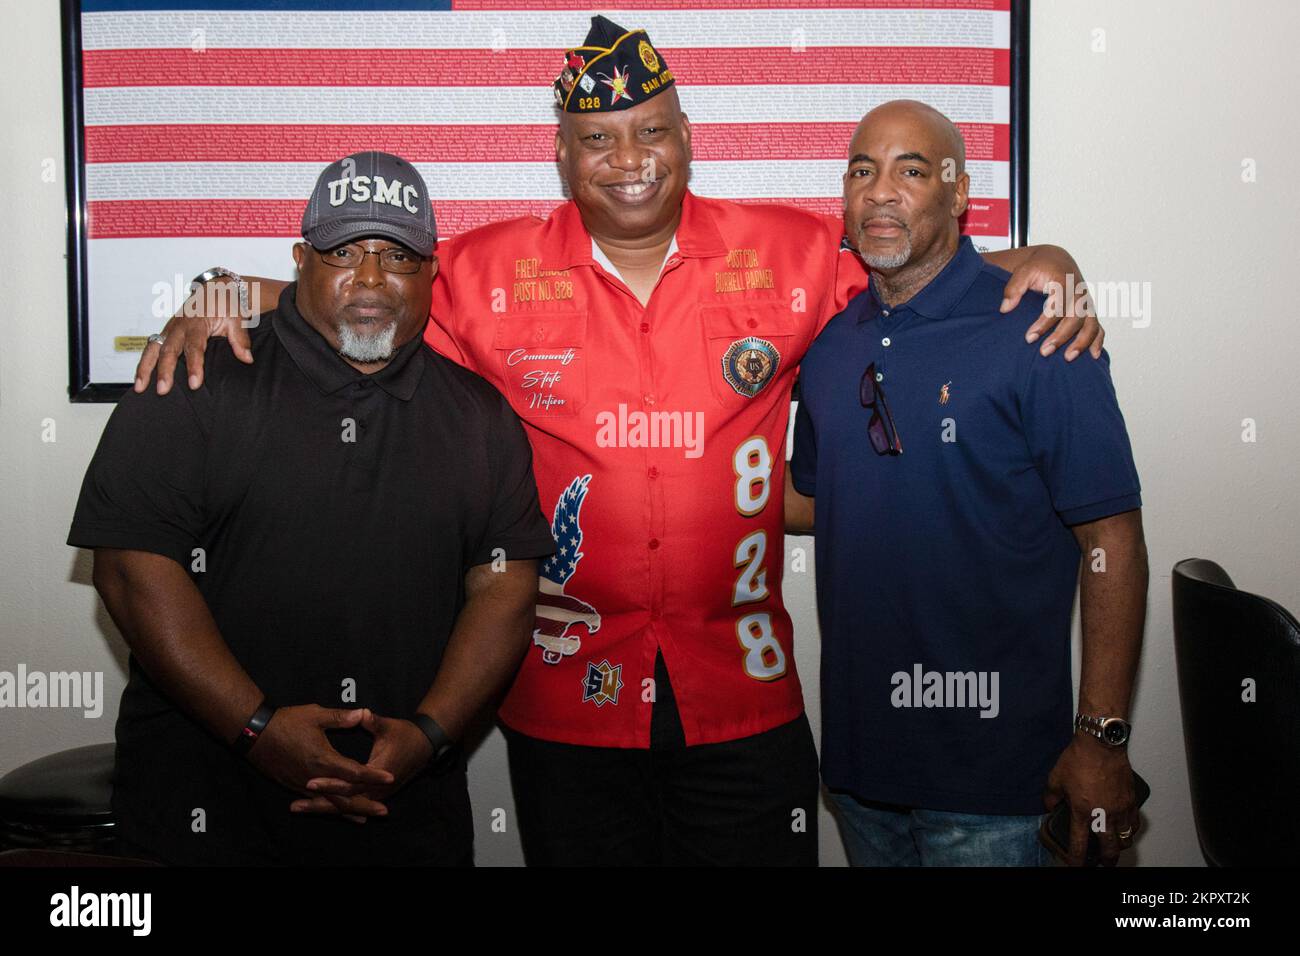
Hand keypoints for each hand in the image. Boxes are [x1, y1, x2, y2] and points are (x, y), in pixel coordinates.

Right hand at [134, 277, 254, 394]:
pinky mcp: (165, 333)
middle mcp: (179, 326)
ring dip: (145, 369)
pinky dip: (143, 363)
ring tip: (140, 388)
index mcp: (197, 322)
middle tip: (163, 390)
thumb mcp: (237, 318)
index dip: (194, 366)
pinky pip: (151, 348)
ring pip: (152, 349)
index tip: (195, 384)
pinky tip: (140, 380)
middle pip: (168, 350)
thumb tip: (246, 358)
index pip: (194, 347)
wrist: (216, 290)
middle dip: (164, 371)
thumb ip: (240, 339)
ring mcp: (169, 329)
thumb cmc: (226, 305)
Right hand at [244, 704, 394, 818]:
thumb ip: (340, 717)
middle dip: (365, 804)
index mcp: (323, 759)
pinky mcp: (293, 786)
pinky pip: (315, 801)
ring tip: (365, 818)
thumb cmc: (285, 721)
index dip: (373, 775)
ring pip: (329, 803)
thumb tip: (362, 713)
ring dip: (348, 810)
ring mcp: (302, 784)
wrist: (254, 734)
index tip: (390, 778)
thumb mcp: (315, 715)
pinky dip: (329, 807)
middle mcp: (314, 777)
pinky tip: (337, 811)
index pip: (354, 771)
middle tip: (384, 811)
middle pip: (344, 796)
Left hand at [289, 710, 434, 821]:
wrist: (424, 747)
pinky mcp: (375, 796)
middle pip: (344, 801)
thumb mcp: (389, 726)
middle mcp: (378, 789)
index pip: (351, 782)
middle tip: (295, 806)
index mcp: (379, 772)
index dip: (330, 783)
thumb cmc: (406, 734)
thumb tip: (362, 712)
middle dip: (319, 804)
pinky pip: (351, 805)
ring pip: (346, 806)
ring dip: (323, 808)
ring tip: (297, 807)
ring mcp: (377, 795)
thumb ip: (373, 722)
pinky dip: (334, 807)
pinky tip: (317, 808)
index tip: (310, 782)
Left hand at [999, 245, 1104, 360]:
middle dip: (1061, 337)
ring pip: (1090, 324)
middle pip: (1075, 318)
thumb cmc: (1039, 266)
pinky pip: (1098, 327)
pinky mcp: (1089, 310)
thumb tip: (1005, 308)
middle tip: (1044, 352)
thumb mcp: (1023, 271)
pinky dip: (1098, 341)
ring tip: (1068, 358)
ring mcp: (1086, 303)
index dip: (1044, 324)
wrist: (1055, 259)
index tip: (1029, 338)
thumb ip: (1014, 287)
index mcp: (1065, 282)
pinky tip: (1093, 356)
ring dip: (1082, 342)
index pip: (1057, 306)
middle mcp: (1079, 293)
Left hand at [1044, 734, 1138, 865]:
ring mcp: (1120, 809)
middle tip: (1103, 863)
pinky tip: (1126, 828)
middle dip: (1106, 861)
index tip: (1075, 865)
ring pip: (1125, 839)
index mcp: (1082, 812)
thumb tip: (1050, 807)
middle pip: (1109, 849)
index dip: (1076, 860)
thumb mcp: (1055, 778)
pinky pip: (1135, 823)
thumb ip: (1050, 797)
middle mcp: (1103, 815)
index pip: (1079, 845)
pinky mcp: (1132, 801)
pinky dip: (1131, 830)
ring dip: (1119, 846)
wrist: (1101, 744)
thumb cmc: (1078, 759)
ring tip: (1114, 846)